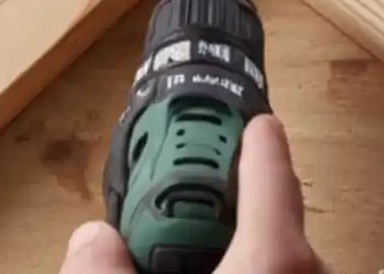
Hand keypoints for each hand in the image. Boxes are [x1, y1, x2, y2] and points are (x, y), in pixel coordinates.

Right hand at [60, 115, 322, 273]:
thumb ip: (105, 271)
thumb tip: (92, 241)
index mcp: (272, 261)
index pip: (273, 178)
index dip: (261, 145)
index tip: (259, 124)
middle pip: (284, 223)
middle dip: (248, 210)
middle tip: (211, 203)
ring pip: (290, 264)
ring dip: (253, 256)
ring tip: (206, 259)